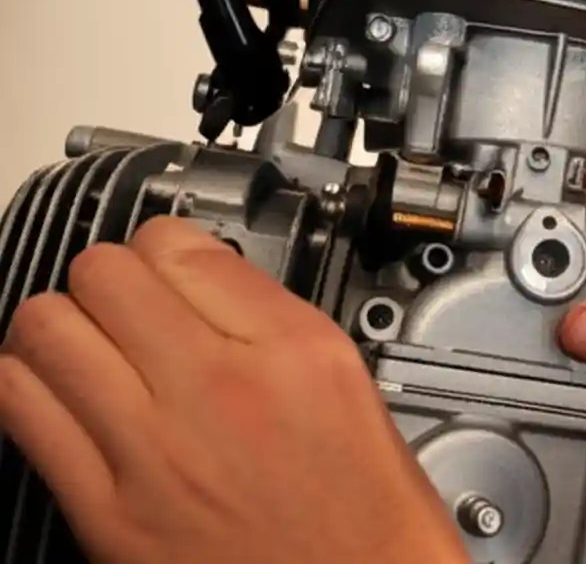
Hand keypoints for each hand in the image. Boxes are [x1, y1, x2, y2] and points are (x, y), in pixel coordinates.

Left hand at [0, 218, 466, 563]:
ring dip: (60, 324)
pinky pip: (19, 407)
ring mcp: (154, 449)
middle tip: (129, 302)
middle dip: (111, 277)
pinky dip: (26, 386)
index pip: (184, 245)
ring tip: (86, 341)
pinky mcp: (106, 510)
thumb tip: (213, 288)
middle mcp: (219, 389)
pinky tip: (59, 394)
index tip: (173, 264)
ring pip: (46, 328)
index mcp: (294, 352)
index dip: (170, 247)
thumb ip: (277, 329)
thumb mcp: (351, 391)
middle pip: (104, 271)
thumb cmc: (369, 523)